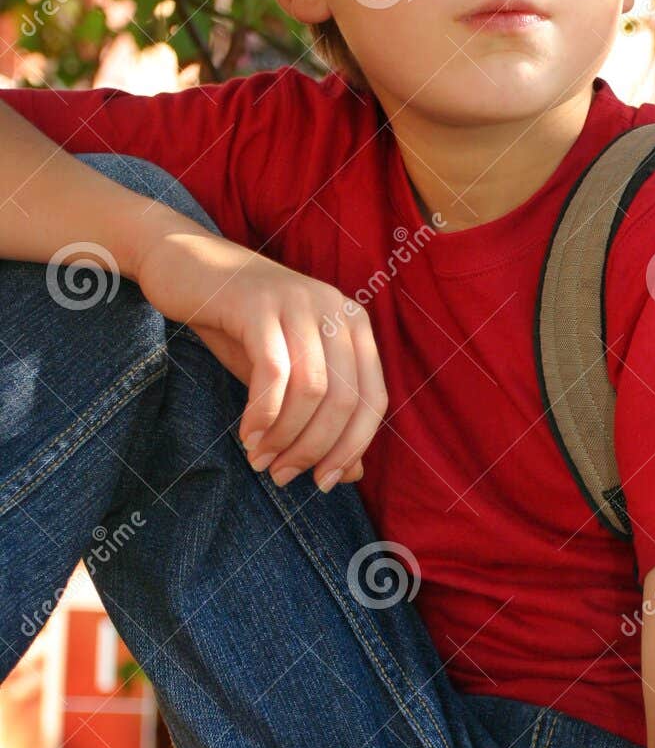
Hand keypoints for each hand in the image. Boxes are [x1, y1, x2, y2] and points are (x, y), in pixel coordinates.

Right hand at [135, 227, 387, 490]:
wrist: (185, 264)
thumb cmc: (240, 326)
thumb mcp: (286, 376)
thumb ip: (320, 418)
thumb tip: (352, 475)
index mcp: (354, 326)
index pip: (375, 400)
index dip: (353, 448)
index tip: (324, 483)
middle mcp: (336, 309)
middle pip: (345, 400)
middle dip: (314, 449)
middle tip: (282, 475)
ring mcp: (299, 302)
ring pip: (312, 390)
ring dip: (286, 437)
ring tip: (261, 460)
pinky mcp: (259, 303)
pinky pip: (274, 372)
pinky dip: (263, 414)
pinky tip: (247, 434)